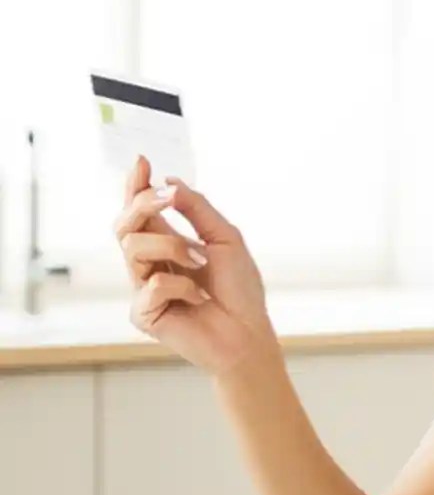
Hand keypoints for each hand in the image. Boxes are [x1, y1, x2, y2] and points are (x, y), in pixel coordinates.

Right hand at [114, 155, 278, 375]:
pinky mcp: (143, 313)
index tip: (142, 161)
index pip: (140, 212)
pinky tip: (200, 300)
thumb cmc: (241, 290)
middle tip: (167, 198)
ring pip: (133, 247)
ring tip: (202, 263)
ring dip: (173, 247)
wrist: (249, 333)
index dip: (135, 186)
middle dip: (142, 204)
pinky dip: (182, 286)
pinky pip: (152, 284)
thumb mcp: (225, 239)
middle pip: (124, 224)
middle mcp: (151, 263)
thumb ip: (198, 209)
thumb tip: (170, 182)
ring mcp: (143, 288)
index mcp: (168, 244)